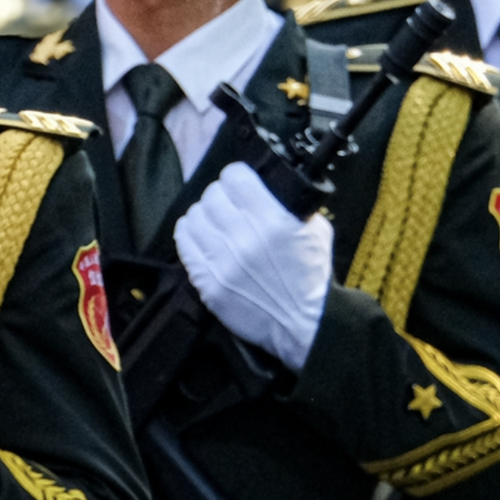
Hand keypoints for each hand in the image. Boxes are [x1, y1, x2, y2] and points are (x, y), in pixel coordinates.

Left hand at [175, 163, 332, 371]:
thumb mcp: (315, 231)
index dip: (237, 176)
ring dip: (203, 215)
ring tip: (213, 220)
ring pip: (194, 217)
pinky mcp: (208, 282)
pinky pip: (184, 243)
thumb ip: (291, 207)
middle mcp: (244, 238)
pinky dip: (189, 234)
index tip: (238, 181)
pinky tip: (199, 235)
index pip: (236, 177)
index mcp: (273, 221)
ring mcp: (223, 261)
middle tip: (227, 203)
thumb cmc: (310, 279)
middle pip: (212, 196)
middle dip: (220, 195)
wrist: (304, 323)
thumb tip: (270, 187)